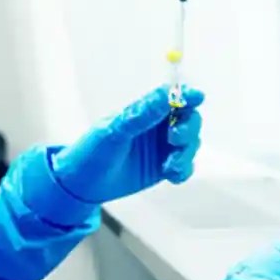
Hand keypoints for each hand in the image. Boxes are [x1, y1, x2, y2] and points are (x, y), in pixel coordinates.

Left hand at [51, 86, 204, 203]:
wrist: (82, 185)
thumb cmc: (92, 150)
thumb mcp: (115, 130)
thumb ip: (142, 114)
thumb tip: (167, 94)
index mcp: (146, 110)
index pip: (173, 96)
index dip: (187, 95)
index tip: (197, 97)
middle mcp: (157, 126)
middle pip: (189, 119)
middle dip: (188, 128)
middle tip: (174, 138)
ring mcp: (162, 147)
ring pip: (190, 143)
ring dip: (186, 152)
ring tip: (169, 165)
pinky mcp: (164, 167)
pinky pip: (185, 166)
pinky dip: (184, 170)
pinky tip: (172, 176)